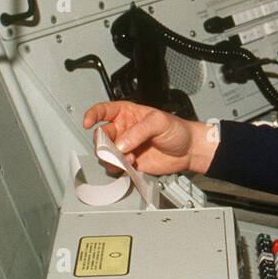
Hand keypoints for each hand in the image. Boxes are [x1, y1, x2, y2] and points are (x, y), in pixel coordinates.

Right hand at [82, 101, 216, 174]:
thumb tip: (122, 143)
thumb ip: (139, 131)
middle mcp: (123, 130)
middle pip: (101, 136)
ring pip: (105, 153)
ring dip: (112, 157)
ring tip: (127, 157)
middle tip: (114, 148)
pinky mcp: (129, 162)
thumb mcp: (159, 122)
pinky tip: (132, 163)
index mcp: (127, 113)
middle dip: (103, 143)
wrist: (189, 150)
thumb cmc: (177, 130)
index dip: (93, 115)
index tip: (88, 122)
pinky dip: (119, 167)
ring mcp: (125, 147)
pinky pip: (115, 166)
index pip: (103, 110)